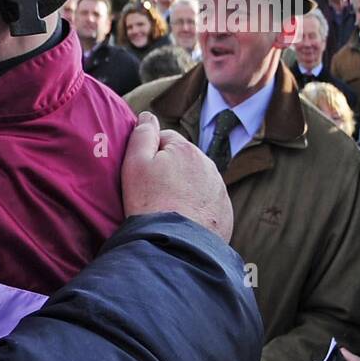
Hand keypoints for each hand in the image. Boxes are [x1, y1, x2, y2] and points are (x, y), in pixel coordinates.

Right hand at [121, 111, 233, 241]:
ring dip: (182, 189)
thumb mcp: (135, 163)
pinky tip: (180, 220)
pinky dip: (194, 208)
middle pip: (181, 160)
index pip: (164, 139)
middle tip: (151, 192)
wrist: (176, 244)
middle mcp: (208, 165)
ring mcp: (219, 189)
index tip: (141, 174)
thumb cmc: (150, 202)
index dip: (149, 154)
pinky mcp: (224, 212)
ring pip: (195, 181)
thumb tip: (147, 115)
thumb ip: (142, 134)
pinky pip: (206, 203)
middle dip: (168, 170)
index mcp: (186, 149)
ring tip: (165, 208)